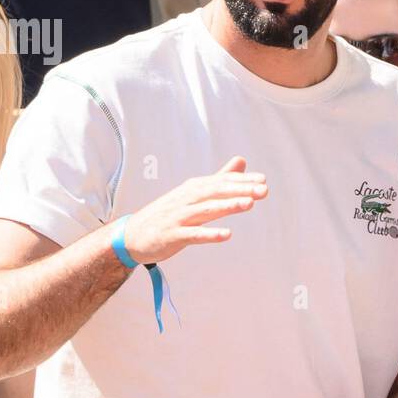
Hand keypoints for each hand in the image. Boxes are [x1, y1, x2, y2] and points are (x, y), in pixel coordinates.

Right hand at [121, 156, 267, 263]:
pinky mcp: (173, 236)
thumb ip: (220, 178)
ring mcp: (179, 217)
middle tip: (264, 190)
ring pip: (207, 210)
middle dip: (241, 190)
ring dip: (228, 206)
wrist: (133, 234)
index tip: (263, 180)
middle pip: (216, 192)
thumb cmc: (169, 213)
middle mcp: (187, 199)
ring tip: (250, 204)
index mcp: (194, 188)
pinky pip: (193, 234)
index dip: (242, 181)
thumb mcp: (194, 193)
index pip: (221, 182)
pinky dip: (209, 234)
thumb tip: (242, 161)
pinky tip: (227, 235)